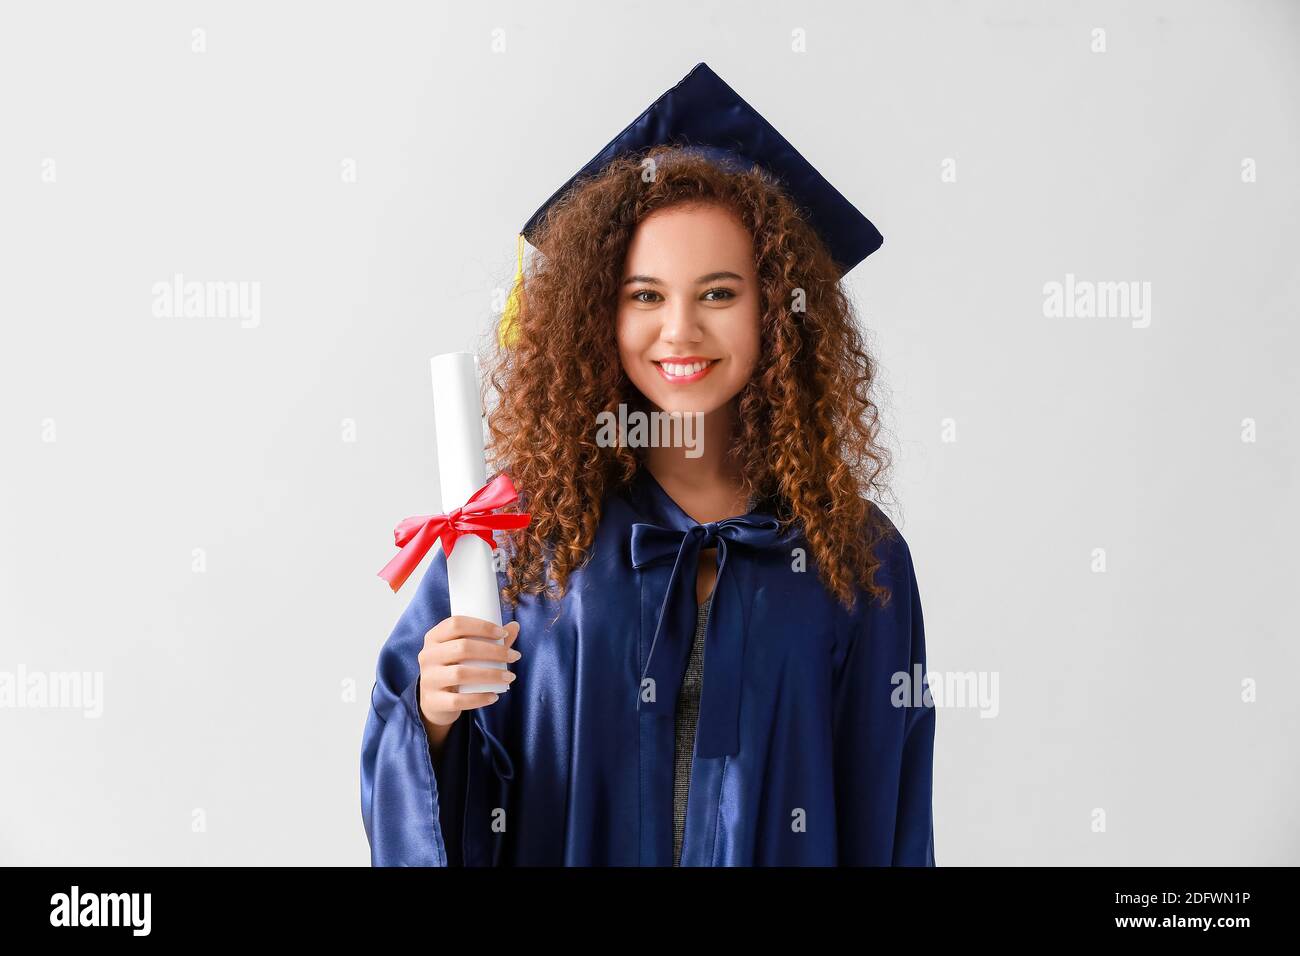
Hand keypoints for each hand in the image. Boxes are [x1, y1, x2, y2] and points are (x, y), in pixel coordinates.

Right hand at [417, 616, 520, 730]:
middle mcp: (427, 656)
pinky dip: (479, 698)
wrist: (434, 701)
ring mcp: (428, 679)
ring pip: (460, 674)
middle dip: (494, 651)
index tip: (504, 633)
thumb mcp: (464, 652)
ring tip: (510, 676)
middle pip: (462, 648)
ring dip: (491, 674)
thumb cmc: (453, 668)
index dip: (482, 627)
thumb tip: (515, 626)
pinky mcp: (433, 701)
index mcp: (433, 637)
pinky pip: (458, 700)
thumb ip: (488, 640)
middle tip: (514, 656)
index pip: (456, 624)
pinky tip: (495, 696)